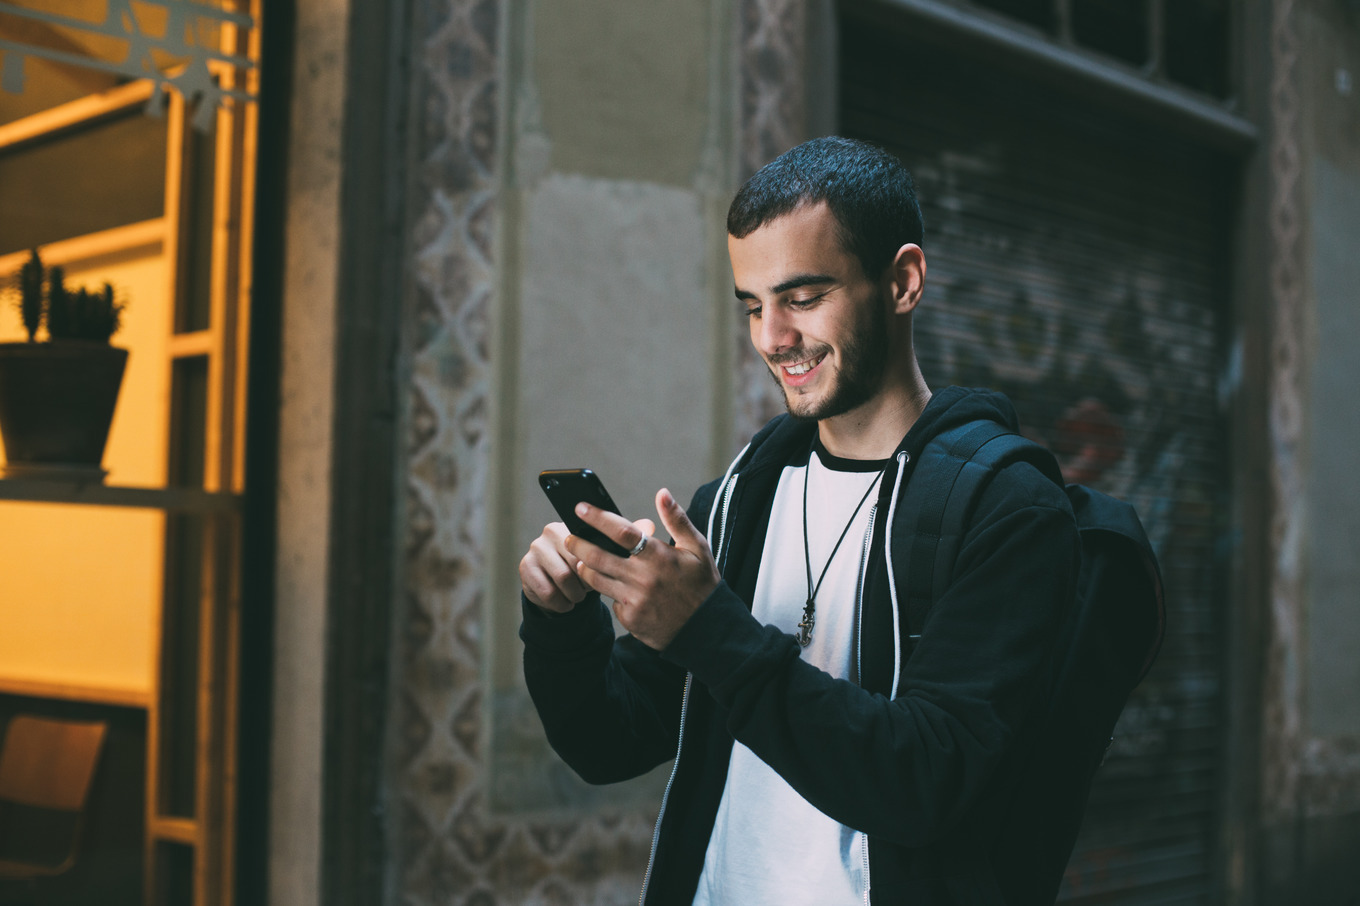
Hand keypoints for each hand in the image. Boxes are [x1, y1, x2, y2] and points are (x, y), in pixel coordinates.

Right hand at [520, 518, 655, 612]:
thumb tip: (649, 526)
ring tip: (579, 595)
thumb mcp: (606, 552)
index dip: (599, 562)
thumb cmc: (587, 565)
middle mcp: (550, 531)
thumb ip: (628, 537)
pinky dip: (561, 603)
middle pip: (577, 560)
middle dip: (586, 580)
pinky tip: (566, 603)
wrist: (557, 587)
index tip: (605, 573)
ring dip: (574, 593)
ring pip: (563, 578)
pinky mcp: (525, 568)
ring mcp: (535, 549)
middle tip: (591, 589)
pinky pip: (548, 592)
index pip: (589, 539)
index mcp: (572, 523)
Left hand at [568, 488, 720, 649]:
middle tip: (568, 538)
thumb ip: (677, 519)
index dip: (597, 517)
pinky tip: (618, 591)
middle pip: (597, 557)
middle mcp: (643, 578)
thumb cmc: (702, 584)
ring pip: (596, 581)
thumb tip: (662, 493)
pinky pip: (612, 603)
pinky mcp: (631, 619)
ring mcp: (635, 600)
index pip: (621, 531)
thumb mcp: (697, 548)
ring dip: (585, 569)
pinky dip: (612, 594)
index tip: (580, 508)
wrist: (708, 629)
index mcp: (658, 556)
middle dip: (577, 545)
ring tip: (582, 561)